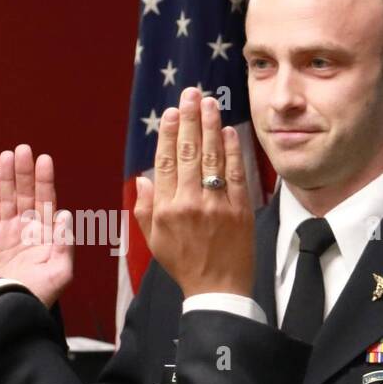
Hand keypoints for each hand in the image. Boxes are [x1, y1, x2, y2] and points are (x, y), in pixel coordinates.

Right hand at [0, 144, 73, 307]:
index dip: (45, 180)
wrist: (6, 307)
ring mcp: (7, 231)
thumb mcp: (59, 274)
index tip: (44, 159)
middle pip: (26, 193)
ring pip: (7, 197)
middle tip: (23, 149)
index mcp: (46, 234)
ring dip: (7, 177)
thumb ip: (64, 245)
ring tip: (7, 155)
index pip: (46, 200)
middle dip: (24, 172)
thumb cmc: (37, 294)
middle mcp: (27, 228)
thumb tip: (65, 215)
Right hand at [133, 87, 254, 297]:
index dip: (167, 134)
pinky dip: (232, 151)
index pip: (165, 162)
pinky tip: (229, 131)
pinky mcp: (239, 210)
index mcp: (166, 210)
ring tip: (209, 102)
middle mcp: (189, 203)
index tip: (170, 113)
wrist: (217, 290)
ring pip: (212, 157)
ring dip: (210, 126)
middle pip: (188, 152)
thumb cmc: (184, 265)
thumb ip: (145, 208)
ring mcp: (216, 205)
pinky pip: (235, 174)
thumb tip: (142, 178)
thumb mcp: (153, 241)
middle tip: (191, 94)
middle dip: (189, 119)